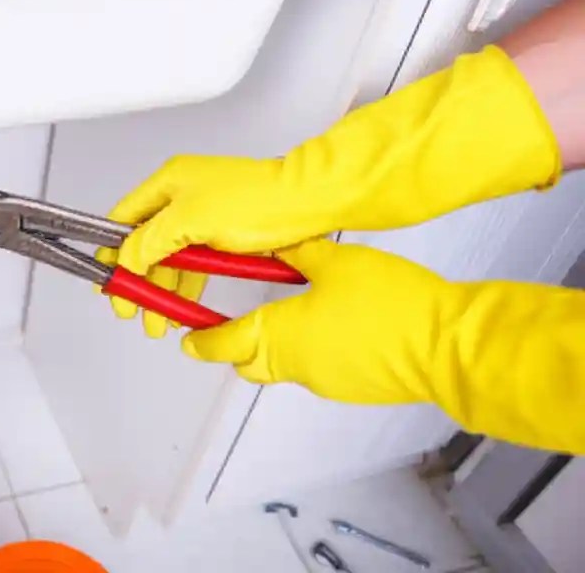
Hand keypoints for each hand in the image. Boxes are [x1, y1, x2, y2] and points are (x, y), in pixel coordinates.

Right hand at [101, 46, 560, 336]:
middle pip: (145, 244)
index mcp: (168, 182)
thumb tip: (125, 259)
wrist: (309, 203)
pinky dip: (187, 286)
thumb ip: (150, 241)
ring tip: (159, 321)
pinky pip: (195, 265)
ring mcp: (204, 216)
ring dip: (163, 290)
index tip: (107, 283)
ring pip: (171, 259)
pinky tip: (184, 307)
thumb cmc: (259, 200)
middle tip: (133, 310)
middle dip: (138, 282)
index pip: (124, 220)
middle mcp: (183, 196)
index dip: (111, 252)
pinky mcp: (225, 236)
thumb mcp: (190, 221)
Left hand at [182, 238, 584, 455]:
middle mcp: (294, 365)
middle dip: (233, 346)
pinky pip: (315, 373)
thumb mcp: (335, 260)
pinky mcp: (351, 389)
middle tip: (228, 327)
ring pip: (281, 369)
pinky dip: (310, 354)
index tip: (186, 335)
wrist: (445, 346)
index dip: (201, 338)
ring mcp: (323, 382)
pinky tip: (331, 328)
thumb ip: (297, 252)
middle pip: (245, 363)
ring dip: (274, 348)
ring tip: (288, 316)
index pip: (221, 342)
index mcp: (279, 334)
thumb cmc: (390, 303)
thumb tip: (274, 242)